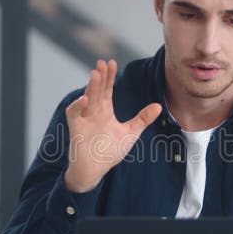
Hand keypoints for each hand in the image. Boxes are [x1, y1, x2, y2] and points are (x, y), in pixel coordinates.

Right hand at [63, 59, 161, 192]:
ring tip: (96, 74)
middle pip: (97, 91)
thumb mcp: (130, 134)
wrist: (95, 170)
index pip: (107, 90)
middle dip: (100, 77)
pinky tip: (85, 99)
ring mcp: (84, 119)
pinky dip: (77, 106)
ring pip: (87, 99)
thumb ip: (142, 119)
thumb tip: (158, 106)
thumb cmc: (109, 152)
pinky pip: (73, 114)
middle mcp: (93, 112)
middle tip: (102, 63)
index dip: (110, 77)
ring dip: (91, 87)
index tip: (112, 63)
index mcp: (105, 111)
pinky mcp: (76, 128)